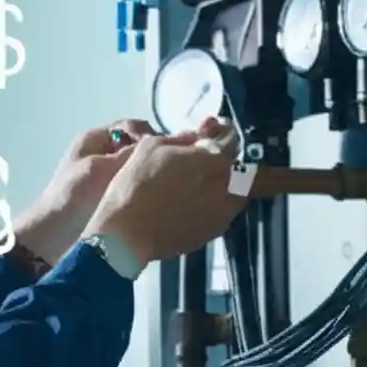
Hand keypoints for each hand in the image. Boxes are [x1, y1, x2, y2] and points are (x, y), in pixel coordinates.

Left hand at [13, 119, 200, 262]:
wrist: (53, 237)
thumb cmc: (72, 197)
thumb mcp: (101, 168)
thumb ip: (130, 154)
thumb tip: (163, 144)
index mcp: (96, 139)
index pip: (132, 127)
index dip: (151, 135)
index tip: (166, 150)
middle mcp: (104, 154)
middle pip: (139, 146)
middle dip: (156, 154)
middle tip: (175, 167)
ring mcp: (109, 175)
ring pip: (140, 167)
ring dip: (154, 172)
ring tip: (173, 182)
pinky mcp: (115, 196)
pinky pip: (138, 185)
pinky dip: (150, 188)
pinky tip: (164, 197)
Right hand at [83, 117, 246, 264]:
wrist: (127, 234)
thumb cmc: (135, 185)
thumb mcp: (151, 147)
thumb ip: (181, 139)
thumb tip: (197, 137)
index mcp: (214, 159)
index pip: (233, 139)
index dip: (224, 132)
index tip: (215, 131)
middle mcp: (227, 186)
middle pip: (239, 169)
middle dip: (227, 163)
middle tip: (206, 162)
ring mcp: (222, 213)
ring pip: (235, 195)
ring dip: (224, 187)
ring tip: (199, 187)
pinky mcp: (212, 234)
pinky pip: (220, 214)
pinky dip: (211, 207)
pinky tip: (189, 207)